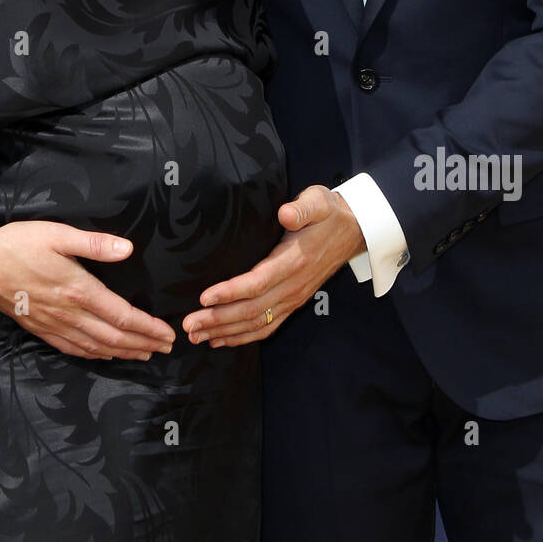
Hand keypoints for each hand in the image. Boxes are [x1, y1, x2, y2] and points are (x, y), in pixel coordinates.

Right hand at [0, 222, 176, 360]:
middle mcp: (69, 314)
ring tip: (145, 354)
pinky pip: (72, 349)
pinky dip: (94, 355)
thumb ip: (94, 244)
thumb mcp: (58, 235)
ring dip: (123, 353)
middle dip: (143, 344)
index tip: (167, 333)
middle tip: (166, 348)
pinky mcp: (40, 329)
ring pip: (95, 347)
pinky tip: (103, 355)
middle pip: (114, 337)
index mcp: (78, 290)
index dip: (148, 327)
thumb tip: (128, 249)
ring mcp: (54, 325)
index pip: (122, 316)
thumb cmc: (20, 244)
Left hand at [182, 185, 364, 346]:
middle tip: (189, 326)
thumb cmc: (329, 213)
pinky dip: (243, 337)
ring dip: (225, 331)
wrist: (354, 230)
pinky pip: (267, 326)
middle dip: (218, 319)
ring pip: (256, 322)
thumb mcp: (318, 201)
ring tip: (196, 336)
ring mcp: (293, 297)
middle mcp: (293, 286)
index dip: (230, 292)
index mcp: (294, 261)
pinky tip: (221, 340)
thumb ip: (302, 208)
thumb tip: (285, 214)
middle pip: (251, 309)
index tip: (204, 297)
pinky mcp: (293, 302)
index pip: (257, 282)